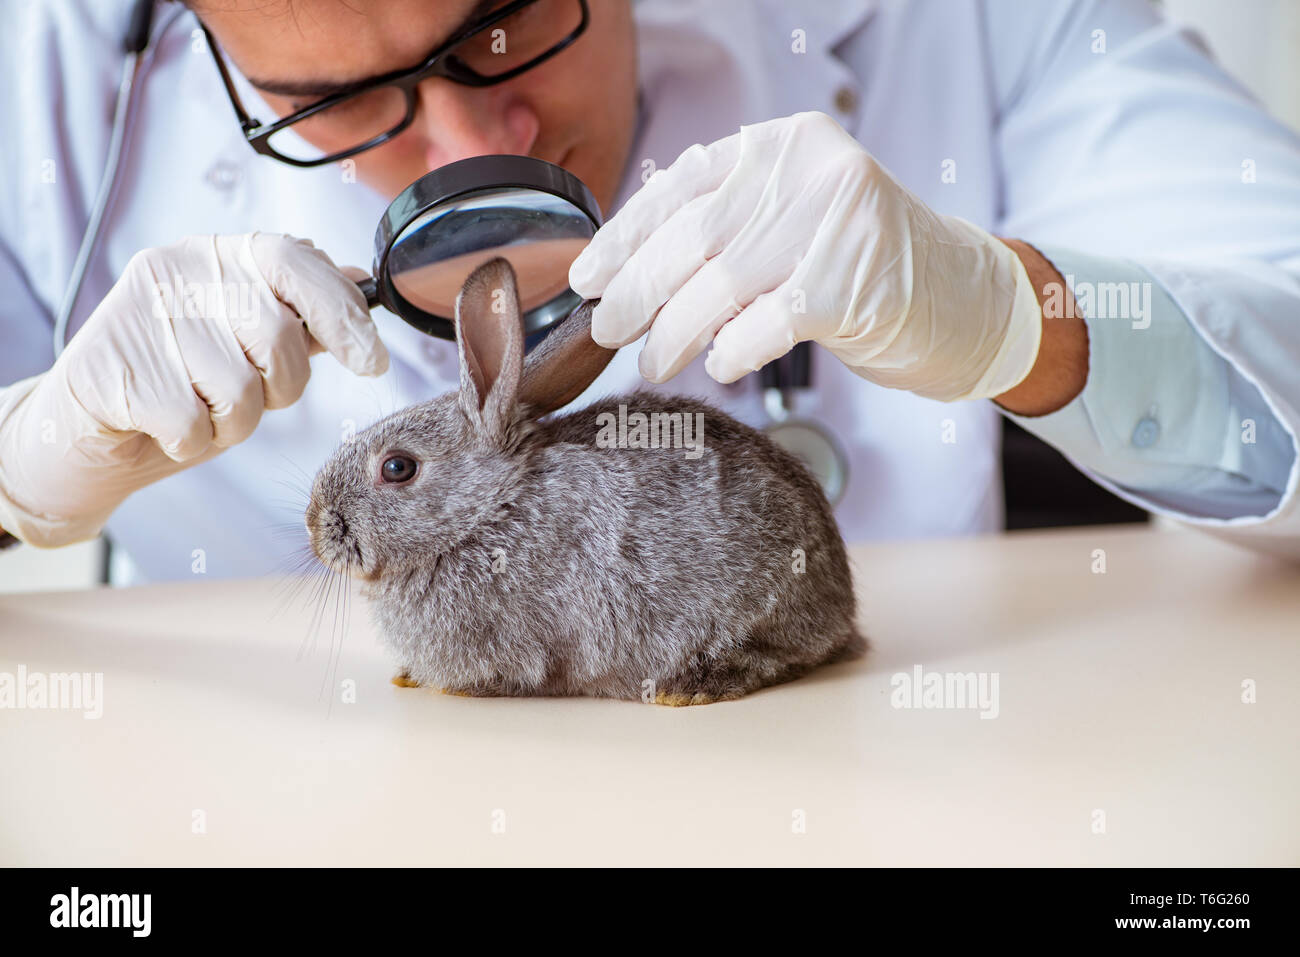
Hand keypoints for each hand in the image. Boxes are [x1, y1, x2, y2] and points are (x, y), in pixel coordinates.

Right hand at [0, 233, 387, 546]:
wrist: (90, 431)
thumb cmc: (184, 385)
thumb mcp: (252, 347)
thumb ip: (304, 316)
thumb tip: (360, 280)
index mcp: (216, 255)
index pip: (295, 260)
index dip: (343, 312)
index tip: (373, 360)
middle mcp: (176, 272)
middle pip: (277, 336)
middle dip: (280, 387)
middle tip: (247, 395)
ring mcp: (138, 316)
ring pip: (239, 391)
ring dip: (233, 422)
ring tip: (199, 408)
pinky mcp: (111, 370)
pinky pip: (194, 425)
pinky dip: (193, 441)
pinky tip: (164, 425)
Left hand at [569, 112, 1041, 399]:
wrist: (964, 301)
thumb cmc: (862, 270)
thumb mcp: (792, 223)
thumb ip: (727, 228)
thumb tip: (628, 270)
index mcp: (785, 145)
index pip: (681, 183)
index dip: (625, 234)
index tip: (588, 276)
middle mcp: (809, 170)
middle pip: (692, 235)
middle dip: (637, 290)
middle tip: (607, 329)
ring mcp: (833, 223)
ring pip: (717, 283)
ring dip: (672, 332)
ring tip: (653, 362)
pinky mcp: (849, 284)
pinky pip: (760, 324)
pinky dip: (728, 350)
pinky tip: (717, 367)